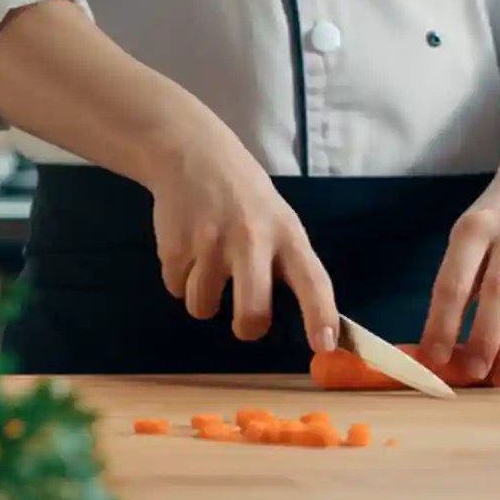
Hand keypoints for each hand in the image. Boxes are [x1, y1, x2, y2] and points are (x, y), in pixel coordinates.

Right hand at [146, 128, 337, 351]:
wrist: (190, 153)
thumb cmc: (244, 196)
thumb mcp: (279, 219)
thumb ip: (289, 264)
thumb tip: (310, 323)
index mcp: (287, 233)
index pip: (312, 281)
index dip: (320, 316)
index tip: (325, 346)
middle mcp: (251, 239)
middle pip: (252, 312)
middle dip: (248, 328)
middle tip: (247, 323)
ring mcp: (209, 244)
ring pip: (203, 307)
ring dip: (205, 299)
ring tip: (209, 266)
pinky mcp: (174, 247)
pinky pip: (176, 289)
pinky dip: (181, 279)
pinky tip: (188, 248)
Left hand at [420, 170, 499, 385]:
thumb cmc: (495, 221)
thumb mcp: (468, 237)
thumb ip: (459, 282)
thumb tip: (443, 343)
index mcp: (474, 228)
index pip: (455, 281)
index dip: (444, 322)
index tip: (434, 357)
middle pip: (499, 293)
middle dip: (485, 338)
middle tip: (474, 372)